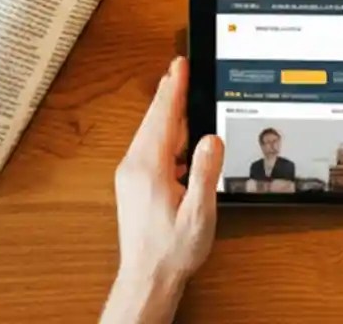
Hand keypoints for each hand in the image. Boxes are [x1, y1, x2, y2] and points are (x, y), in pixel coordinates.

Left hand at [101, 57, 224, 323]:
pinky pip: (149, 147)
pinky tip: (179, 136)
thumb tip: (211, 138)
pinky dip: (165, 133)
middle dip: (169, 92)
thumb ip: (205, 173)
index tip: (180, 65)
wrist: (147, 276)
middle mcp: (134, 167)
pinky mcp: (133, 183)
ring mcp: (131, 174)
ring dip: (167, 113)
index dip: (174, 89)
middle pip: (154, 120)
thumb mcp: (198, 214)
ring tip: (182, 93)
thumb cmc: (172, 250)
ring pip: (151, 133)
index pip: (164, 118)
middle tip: (180, 68)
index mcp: (149, 168)